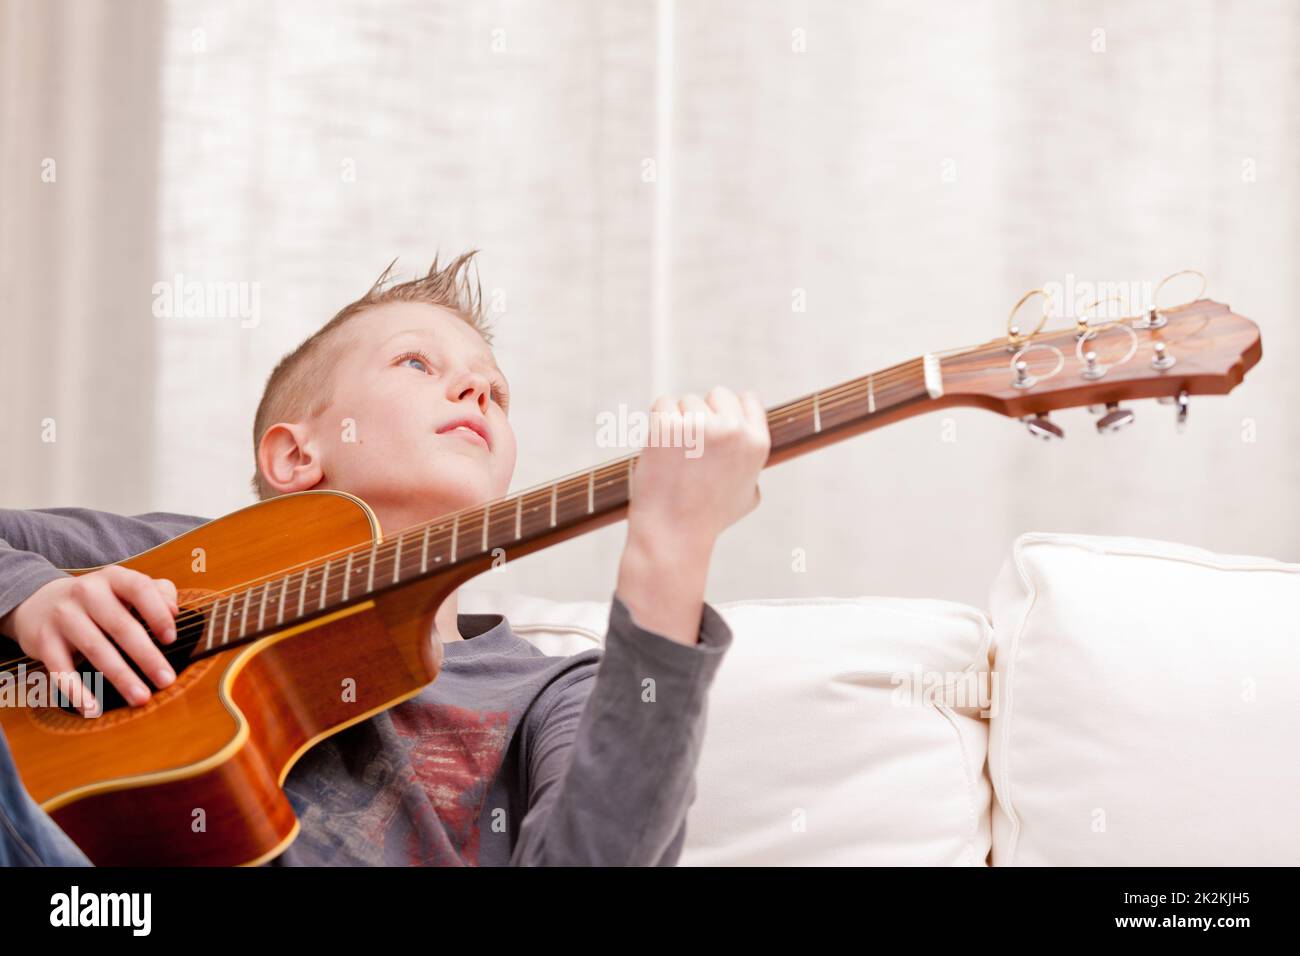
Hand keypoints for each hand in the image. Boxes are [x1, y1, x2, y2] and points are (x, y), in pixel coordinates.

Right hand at [0, 567, 180, 714]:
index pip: (140, 589)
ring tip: (141, 698)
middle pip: (121, 626)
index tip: (171, 639)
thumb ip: (157, 593)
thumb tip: (174, 611)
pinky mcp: (44, 641)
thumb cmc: (99, 599)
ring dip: (121, 676)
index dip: (158, 613)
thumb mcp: (125, 588)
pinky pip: (61, 669)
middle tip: (167, 680)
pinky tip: (93, 709)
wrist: (38, 601)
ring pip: (95, 649)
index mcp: (114, 578)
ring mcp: (63, 616)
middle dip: (147, 656)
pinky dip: (77, 691)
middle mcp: (87, 592)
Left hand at [615, 386, 769, 645]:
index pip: (748, 399)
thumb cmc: (708, 518)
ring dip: (678, 421)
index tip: (716, 429)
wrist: (673, 534)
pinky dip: (657, 423)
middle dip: (704, 414)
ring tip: (676, 457)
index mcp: (757, 444)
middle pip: (718, 395)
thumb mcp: (747, 495)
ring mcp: (700, 427)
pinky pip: (662, 405)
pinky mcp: (668, 427)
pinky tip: (660, 449)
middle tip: (692, 448)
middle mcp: (733, 431)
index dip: (729, 412)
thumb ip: (752, 465)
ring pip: (686, 401)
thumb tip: (750, 441)